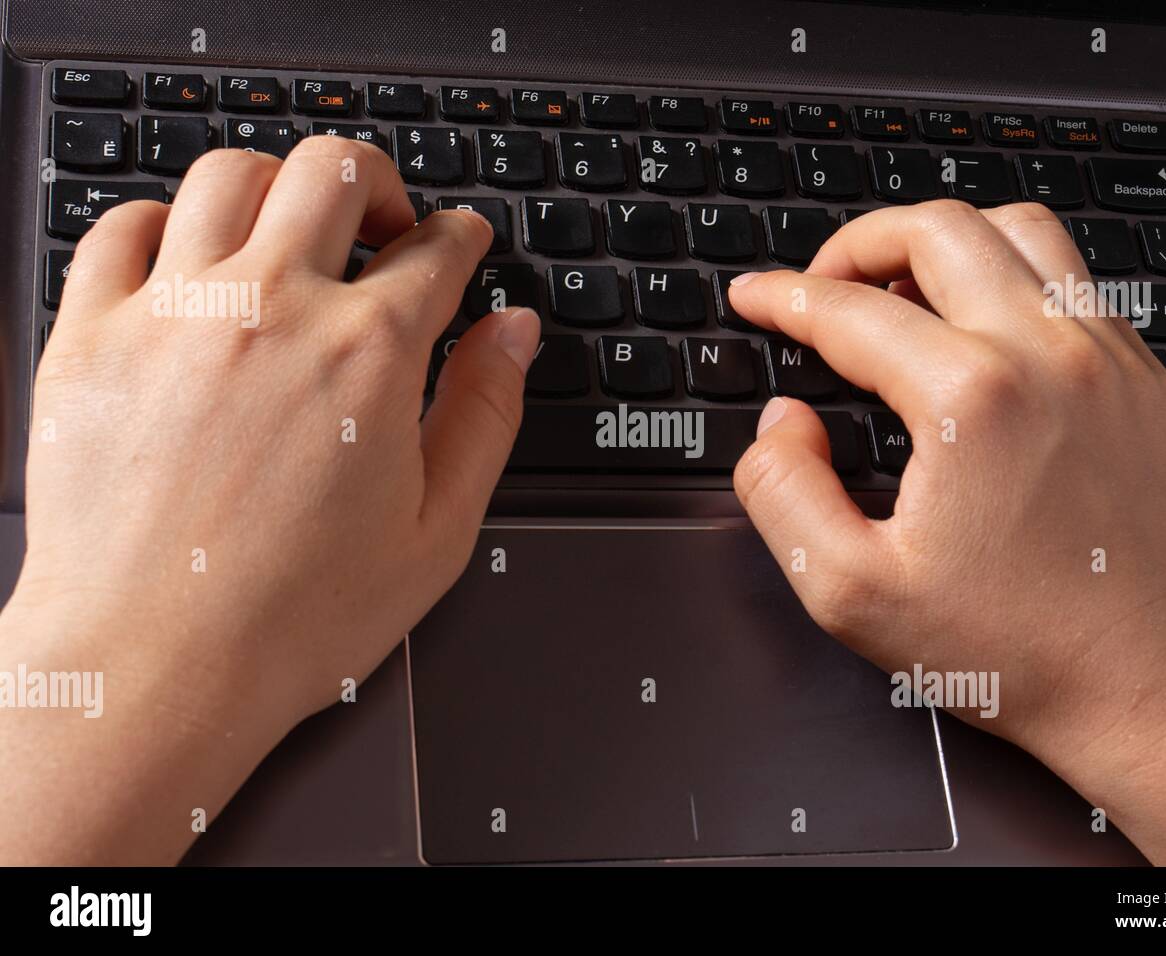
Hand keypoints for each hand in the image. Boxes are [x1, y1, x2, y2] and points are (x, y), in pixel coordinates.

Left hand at [0, 138, 537, 862]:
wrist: (153, 668)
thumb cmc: (295, 617)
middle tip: (383, 220)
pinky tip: (189, 261)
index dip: (463, 236)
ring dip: (276, 188)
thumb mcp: (438, 528)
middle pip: (334, 172)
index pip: (435, 250)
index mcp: (368, 355)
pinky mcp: (92, 336)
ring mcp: (173, 314)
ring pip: (228, 176)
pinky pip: (121, 228)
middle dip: (377, 181)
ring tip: (288, 232)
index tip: (462, 240)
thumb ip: (486, 413)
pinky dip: (165, 225)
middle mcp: (272, 309)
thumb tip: (511, 333)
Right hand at [728, 200, 1165, 864]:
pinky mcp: (1148, 384)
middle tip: (821, 284)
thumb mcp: (852, 593)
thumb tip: (783, 423)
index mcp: (972, 400)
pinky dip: (1013, 280)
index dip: (785, 297)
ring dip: (943, 242)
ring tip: (902, 288)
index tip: (756, 297)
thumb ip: (784, 493)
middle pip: (937, 229)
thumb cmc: (1016, 650)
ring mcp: (1111, 362)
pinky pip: (1075, 284)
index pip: (851, 310)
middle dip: (857, 242)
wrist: (1147, 690)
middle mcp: (1050, 358)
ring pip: (1019, 231)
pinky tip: (983, 332)